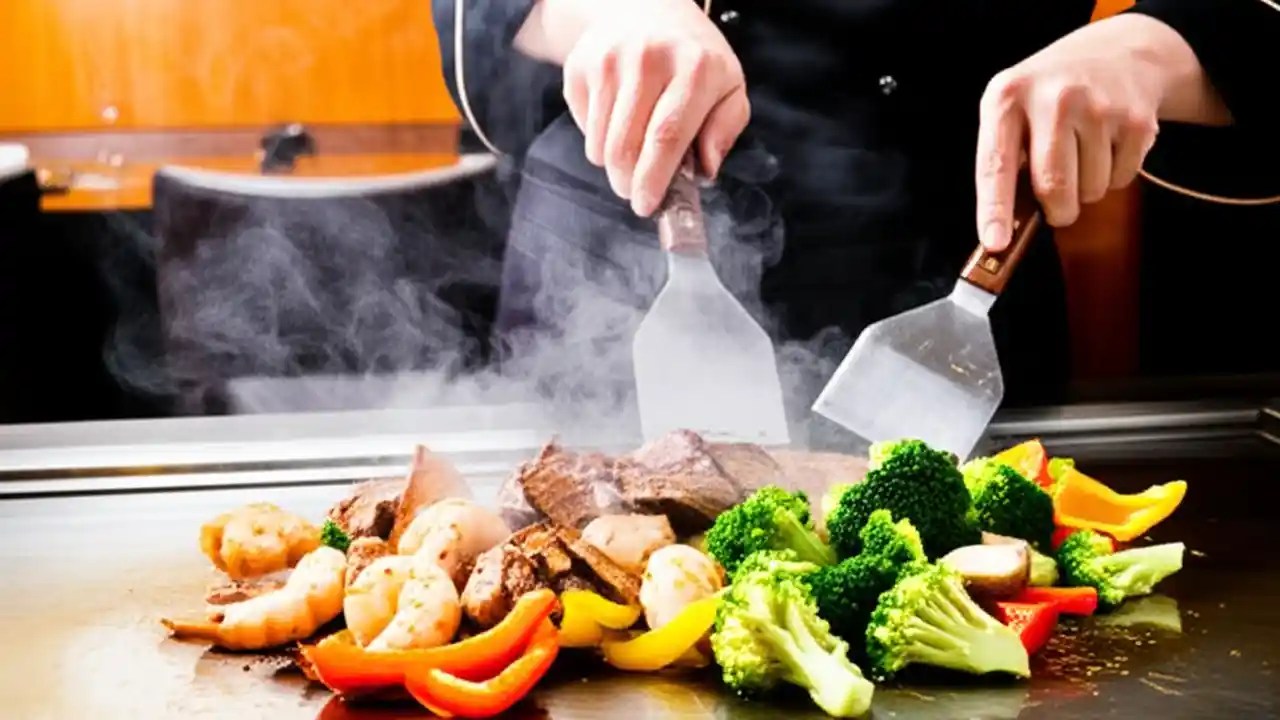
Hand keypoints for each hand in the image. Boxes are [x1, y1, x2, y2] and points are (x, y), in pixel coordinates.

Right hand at [561, 0, 749, 215]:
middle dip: (629, 183)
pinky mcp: (580, 67)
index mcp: (694, 68)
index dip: (654, 179)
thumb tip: (705, 170)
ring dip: (614, 167)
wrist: (644, 6)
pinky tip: (617, 121)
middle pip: (626, 148)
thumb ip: (725, 128)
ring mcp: (609, 62)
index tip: (647, 205)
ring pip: (600, 146)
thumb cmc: (692, 56)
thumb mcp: (728, 84)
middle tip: (637, 192)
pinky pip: (583, 129)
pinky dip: (599, 142)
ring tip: (632, 153)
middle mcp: (648, 60)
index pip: (667, 136)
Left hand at [975, 17, 1175, 250]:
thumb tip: (1004, 227)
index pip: (995, 164)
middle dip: (1057, 211)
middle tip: (1058, 207)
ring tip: (1083, 154)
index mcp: (1008, 97)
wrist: (1119, 51)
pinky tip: (1108, 144)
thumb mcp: (1014, 108)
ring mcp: (1099, 106)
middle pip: (1053, 187)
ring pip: (1091, 190)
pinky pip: (1122, 179)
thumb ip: (1003, 158)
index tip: (995, 243)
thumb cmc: (1051, 93)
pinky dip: (1114, 175)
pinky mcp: (1137, 119)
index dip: (995, 209)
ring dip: (1086, 189)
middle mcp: (1053, 97)